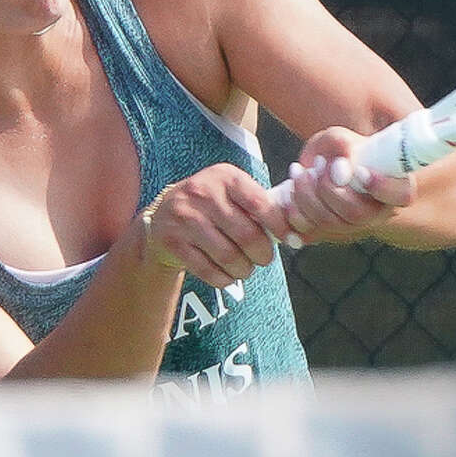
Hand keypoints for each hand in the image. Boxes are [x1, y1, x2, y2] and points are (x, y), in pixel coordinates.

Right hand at [137, 165, 290, 287]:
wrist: (162, 217)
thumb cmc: (210, 207)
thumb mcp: (230, 193)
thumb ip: (257, 206)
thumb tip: (293, 231)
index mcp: (225, 177)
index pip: (260, 204)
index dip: (279, 226)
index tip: (288, 240)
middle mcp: (203, 193)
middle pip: (246, 235)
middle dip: (262, 254)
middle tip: (264, 259)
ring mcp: (185, 217)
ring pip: (228, 256)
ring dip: (243, 270)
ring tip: (245, 269)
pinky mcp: (173, 242)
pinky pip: (207, 270)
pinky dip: (223, 279)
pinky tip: (227, 277)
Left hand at [276, 127, 417, 245]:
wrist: (327, 169)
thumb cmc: (341, 151)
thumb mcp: (342, 138)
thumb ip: (341, 145)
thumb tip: (339, 170)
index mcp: (395, 188)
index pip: (400, 195)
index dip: (381, 187)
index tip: (360, 171)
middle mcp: (377, 214)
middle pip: (355, 213)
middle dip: (328, 189)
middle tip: (317, 165)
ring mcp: (353, 228)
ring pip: (330, 223)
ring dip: (307, 196)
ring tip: (299, 172)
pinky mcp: (328, 233)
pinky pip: (309, 233)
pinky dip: (294, 213)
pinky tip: (288, 193)